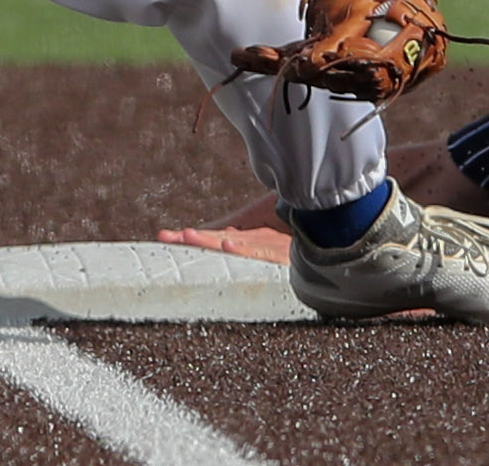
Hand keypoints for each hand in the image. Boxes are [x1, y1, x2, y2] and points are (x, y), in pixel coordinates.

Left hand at [155, 225, 292, 264]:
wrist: (323, 244)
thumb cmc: (296, 251)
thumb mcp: (267, 250)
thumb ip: (246, 248)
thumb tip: (225, 240)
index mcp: (247, 242)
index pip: (213, 240)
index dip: (190, 238)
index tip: (165, 237)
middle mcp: (251, 241)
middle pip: (216, 239)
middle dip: (192, 238)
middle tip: (167, 236)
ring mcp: (263, 245)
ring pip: (232, 243)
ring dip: (209, 240)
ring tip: (188, 236)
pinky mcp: (277, 252)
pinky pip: (258, 251)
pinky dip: (242, 247)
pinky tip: (229, 244)